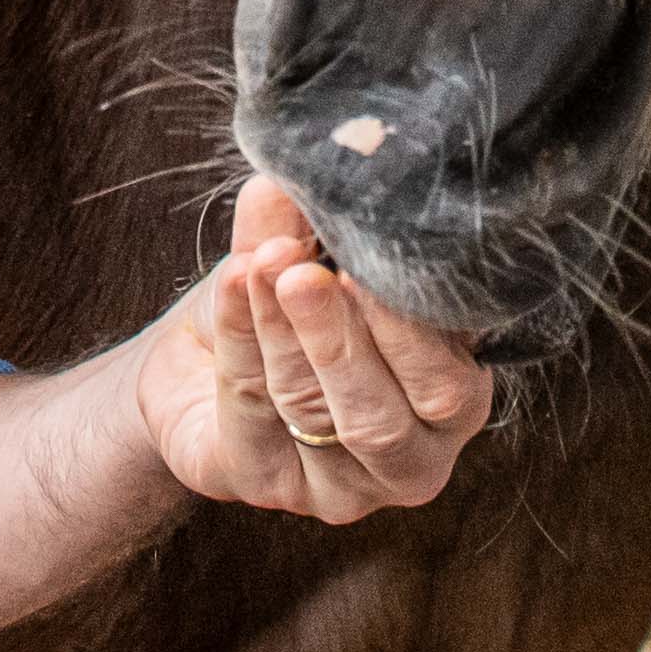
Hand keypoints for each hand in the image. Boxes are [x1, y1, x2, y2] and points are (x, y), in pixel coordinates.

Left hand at [130, 176, 491, 522]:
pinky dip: (241, 345)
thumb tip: (315, 163)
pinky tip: (233, 289)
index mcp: (451, 394)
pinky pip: (254, 419)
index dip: (410, 325)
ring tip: (262, 265)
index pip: (450, 376)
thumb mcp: (303, 253)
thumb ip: (312, 224)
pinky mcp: (271, 488)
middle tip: (305, 272)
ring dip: (286, 336)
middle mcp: (414, 455)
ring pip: (321, 417)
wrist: (199, 355)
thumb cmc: (282, 302)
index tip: (370, 262)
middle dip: (342, 339)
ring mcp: (345, 486)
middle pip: (387, 414)